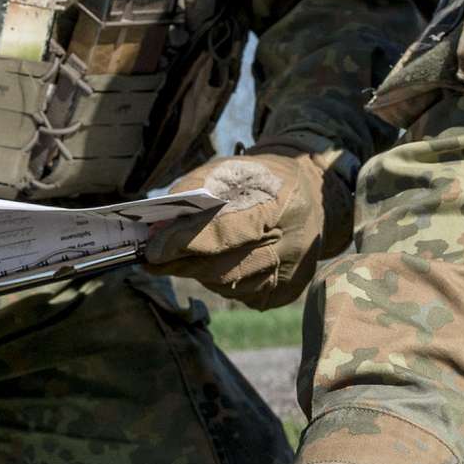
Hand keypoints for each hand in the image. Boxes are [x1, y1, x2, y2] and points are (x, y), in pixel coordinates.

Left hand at [143, 145, 345, 309]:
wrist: (312, 197)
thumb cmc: (263, 180)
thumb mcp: (233, 169)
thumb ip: (196, 190)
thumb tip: (161, 226)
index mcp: (282, 205)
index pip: (226, 232)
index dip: (186, 242)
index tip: (153, 249)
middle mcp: (293, 245)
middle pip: (225, 267)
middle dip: (184, 263)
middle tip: (152, 259)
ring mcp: (292, 274)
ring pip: (229, 285)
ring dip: (199, 272)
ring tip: (182, 256)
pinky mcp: (287, 292)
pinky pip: (240, 294)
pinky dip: (219, 280)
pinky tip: (216, 263)